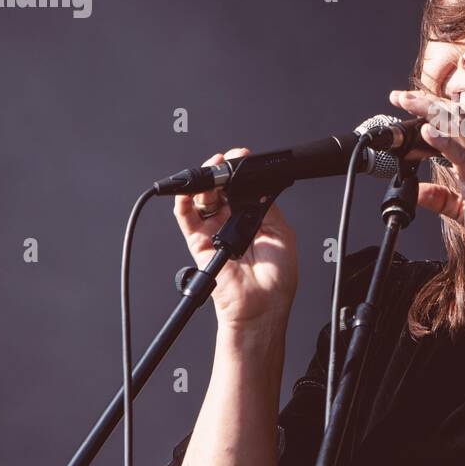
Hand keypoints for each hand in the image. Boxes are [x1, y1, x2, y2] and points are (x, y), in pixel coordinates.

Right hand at [172, 147, 298, 329]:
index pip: (241, 188)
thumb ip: (265, 206)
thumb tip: (257, 184)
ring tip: (212, 171)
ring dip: (204, 182)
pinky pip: (186, 219)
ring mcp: (215, 232)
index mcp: (254, 219)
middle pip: (220, 189)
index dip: (239, 172)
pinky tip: (188, 190)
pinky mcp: (199, 243)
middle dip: (221, 172)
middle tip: (225, 162)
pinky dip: (183, 202)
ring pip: (203, 199)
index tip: (241, 158)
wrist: (262, 306)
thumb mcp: (281, 232)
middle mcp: (233, 223)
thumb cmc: (276, 279)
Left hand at [389, 89, 464, 268]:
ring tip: (407, 101)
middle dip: (425, 103)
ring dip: (430, 112)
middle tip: (399, 95)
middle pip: (454, 118)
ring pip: (458, 127)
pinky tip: (428, 130)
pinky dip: (444, 141)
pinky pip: (462, 156)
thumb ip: (440, 198)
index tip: (409, 103)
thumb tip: (419, 192)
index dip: (432, 111)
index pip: (456, 124)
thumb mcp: (461, 209)